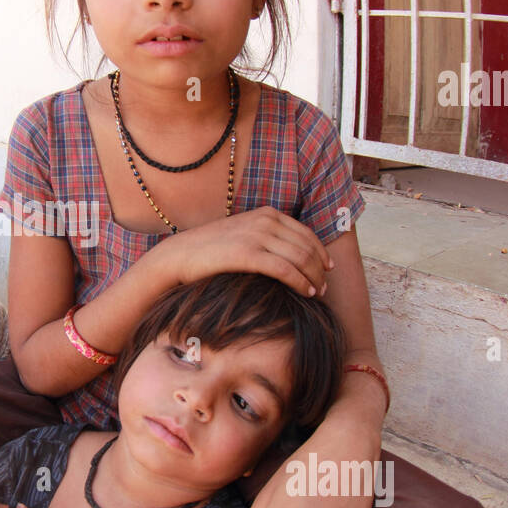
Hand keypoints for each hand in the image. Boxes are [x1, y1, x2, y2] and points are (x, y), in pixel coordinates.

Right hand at [164, 206, 331, 296]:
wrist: (181, 255)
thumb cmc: (210, 251)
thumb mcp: (243, 234)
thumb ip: (264, 237)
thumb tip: (287, 253)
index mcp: (266, 213)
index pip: (305, 232)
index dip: (320, 252)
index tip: (327, 268)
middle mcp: (265, 220)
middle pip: (306, 246)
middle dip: (319, 268)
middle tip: (324, 287)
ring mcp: (257, 236)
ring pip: (300, 258)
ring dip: (314, 277)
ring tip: (317, 293)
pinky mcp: (249, 254)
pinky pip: (285, 270)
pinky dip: (301, 282)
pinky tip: (306, 292)